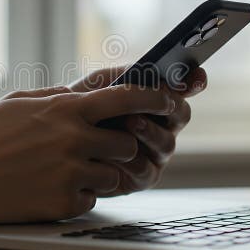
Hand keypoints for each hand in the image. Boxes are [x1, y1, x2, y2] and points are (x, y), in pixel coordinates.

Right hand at [0, 83, 177, 223]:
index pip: (126, 96)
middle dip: (118, 147)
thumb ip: (62, 97)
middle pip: (127, 142)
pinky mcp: (63, 202)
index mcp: (65, 109)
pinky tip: (48, 188)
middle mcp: (73, 138)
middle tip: (96, 149)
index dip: (154, 97)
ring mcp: (69, 172)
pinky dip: (78, 195)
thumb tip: (92, 92)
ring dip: (99, 174)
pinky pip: (91, 199)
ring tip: (63, 171)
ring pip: (114, 174)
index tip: (168, 99)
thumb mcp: (23, 102)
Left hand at [69, 65, 207, 196]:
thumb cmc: (81, 106)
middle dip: (172, 107)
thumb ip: (131, 74)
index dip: (193, 81)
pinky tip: (116, 153)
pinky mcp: (140, 178)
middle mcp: (160, 125)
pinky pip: (146, 170)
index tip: (195, 77)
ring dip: (150, 132)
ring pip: (167, 143)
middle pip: (182, 114)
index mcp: (155, 99)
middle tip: (161, 100)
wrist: (54, 137)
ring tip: (132, 122)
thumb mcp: (103, 84)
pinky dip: (132, 160)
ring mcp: (153, 153)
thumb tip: (158, 71)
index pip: (184, 87)